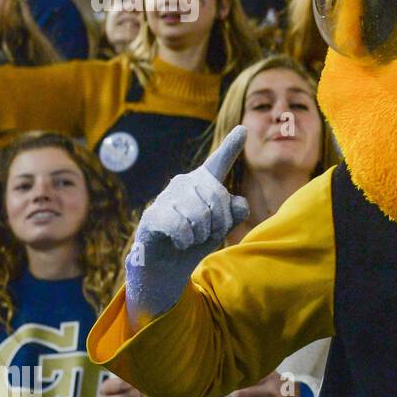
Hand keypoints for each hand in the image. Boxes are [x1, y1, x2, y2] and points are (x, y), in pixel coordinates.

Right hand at [125, 126, 250, 327]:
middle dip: (220, 223)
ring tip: (192, 239)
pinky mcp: (153, 214)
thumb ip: (234, 212)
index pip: (219, 162)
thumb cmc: (194, 241)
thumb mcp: (220, 228)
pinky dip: (187, 240)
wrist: (166, 267)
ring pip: (201, 214)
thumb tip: (238, 202)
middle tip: (210, 235)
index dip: (231, 146)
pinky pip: (182, 226)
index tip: (243, 129)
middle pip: (218, 196)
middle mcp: (184, 183)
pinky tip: (180, 242)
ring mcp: (167, 196)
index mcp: (203, 184)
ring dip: (202, 235)